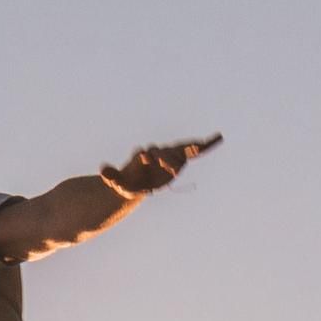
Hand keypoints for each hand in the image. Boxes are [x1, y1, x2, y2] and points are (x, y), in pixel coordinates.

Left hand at [100, 135, 221, 194]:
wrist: (137, 180)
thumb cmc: (128, 182)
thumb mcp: (118, 183)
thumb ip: (112, 176)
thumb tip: (102, 170)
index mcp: (144, 157)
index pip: (146, 155)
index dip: (146, 156)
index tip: (144, 156)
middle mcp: (158, 153)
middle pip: (165, 152)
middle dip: (169, 158)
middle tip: (176, 167)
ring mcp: (170, 154)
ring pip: (182, 149)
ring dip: (192, 146)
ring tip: (204, 144)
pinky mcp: (180, 158)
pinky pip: (194, 151)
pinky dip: (206, 145)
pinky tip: (218, 138)